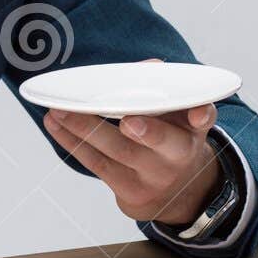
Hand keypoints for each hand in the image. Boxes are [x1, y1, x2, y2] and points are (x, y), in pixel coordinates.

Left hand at [44, 100, 222, 225]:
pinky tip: (54, 123)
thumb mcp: (181, 115)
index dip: (201, 116)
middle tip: (129, 120)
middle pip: (163, 144)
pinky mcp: (126, 189)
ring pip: (118, 151)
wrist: (176, 192)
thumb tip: (148, 66)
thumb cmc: (173, 138)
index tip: (197, 113)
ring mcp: (151, 176)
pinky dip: (71, 141)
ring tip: (61, 110)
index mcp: (193, 131)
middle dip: (148, 131)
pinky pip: (96, 163)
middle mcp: (177, 156)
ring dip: (86, 128)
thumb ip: (167, 88)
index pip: (203, 120)